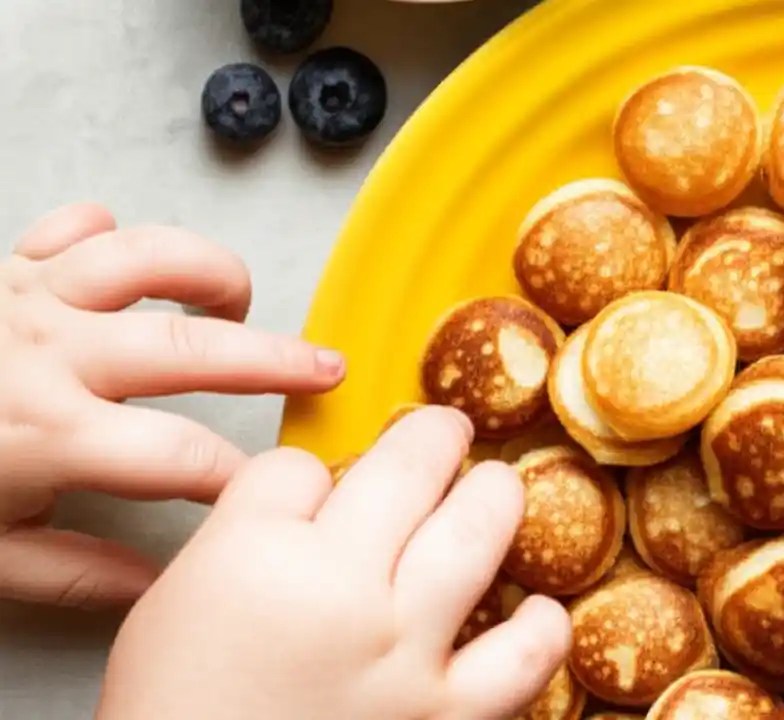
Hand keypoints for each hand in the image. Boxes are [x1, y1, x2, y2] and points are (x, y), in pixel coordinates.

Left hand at [0, 203, 343, 607]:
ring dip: (208, 272)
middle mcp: (54, 355)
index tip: (283, 489)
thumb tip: (161, 585)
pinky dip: (107, 229)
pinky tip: (126, 251)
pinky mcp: (6, 263)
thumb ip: (76, 573)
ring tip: (241, 296)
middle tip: (328, 366)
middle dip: (277, 359)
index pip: (184, 458)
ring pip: (149, 260)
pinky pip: (73, 225)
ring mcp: (29, 297)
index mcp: (52, 435)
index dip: (246, 477)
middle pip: (196, 348)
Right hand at [97, 407, 571, 719]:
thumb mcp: (173, 606)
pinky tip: (539, 610)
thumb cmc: (176, 714)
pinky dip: (540, 628)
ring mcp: (402, 654)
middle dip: (433, 434)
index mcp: (254, 558)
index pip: (300, 464)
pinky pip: (521, 658)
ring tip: (498, 486)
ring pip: (477, 532)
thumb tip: (318, 490)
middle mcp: (339, 593)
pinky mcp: (444, 717)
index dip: (314, 467)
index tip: (325, 484)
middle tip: (445, 431)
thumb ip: (243, 534)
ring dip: (496, 494)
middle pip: (407, 467)